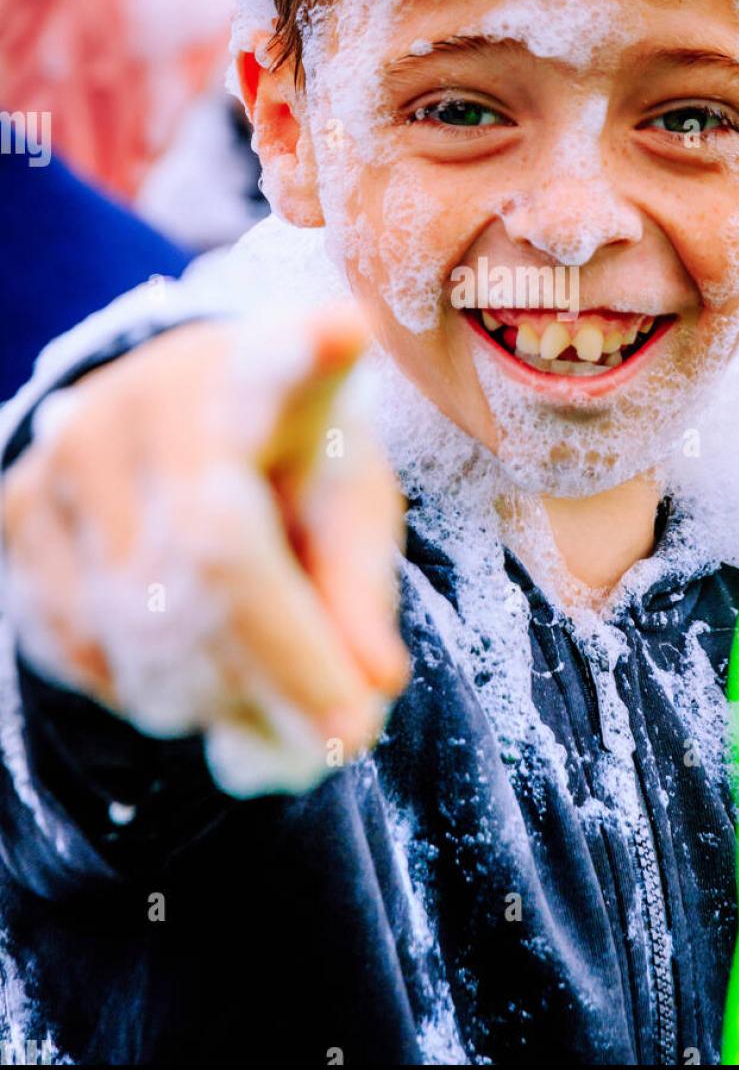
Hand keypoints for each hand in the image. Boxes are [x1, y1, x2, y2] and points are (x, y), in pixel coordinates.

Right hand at [1, 305, 407, 793]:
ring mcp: (68, 452)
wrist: (184, 416)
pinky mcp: (15, 509)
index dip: (308, 354)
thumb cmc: (292, 461)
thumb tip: (372, 687)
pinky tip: (187, 664)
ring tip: (268, 696)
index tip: (344, 332)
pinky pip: (76, 644)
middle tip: (342, 738)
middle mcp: (151, 398)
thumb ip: (362, 587)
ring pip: (135, 626)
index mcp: (262, 372)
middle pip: (212, 567)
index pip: (280, 369)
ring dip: (215, 698)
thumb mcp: (349, 500)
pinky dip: (145, 689)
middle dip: (284, 678)